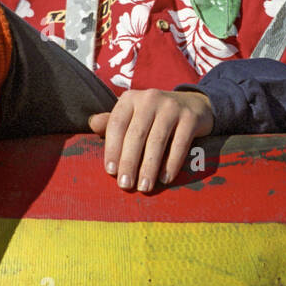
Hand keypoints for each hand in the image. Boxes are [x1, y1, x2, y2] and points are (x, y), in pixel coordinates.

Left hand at [87, 89, 213, 191]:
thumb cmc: (156, 115)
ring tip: (144, 187)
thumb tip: (92, 124)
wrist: (194, 104)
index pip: (116, 125)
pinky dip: (172, 163)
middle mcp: (150, 99)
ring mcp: (172, 106)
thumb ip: (113, 122)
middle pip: (136, 135)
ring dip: (149, 167)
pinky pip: (180, 144)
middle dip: (129, 162)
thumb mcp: (134, 114)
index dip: (112, 149)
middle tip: (126, 185)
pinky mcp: (191, 117)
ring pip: (157, 141)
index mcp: (131, 99)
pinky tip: (166, 178)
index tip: (111, 172)